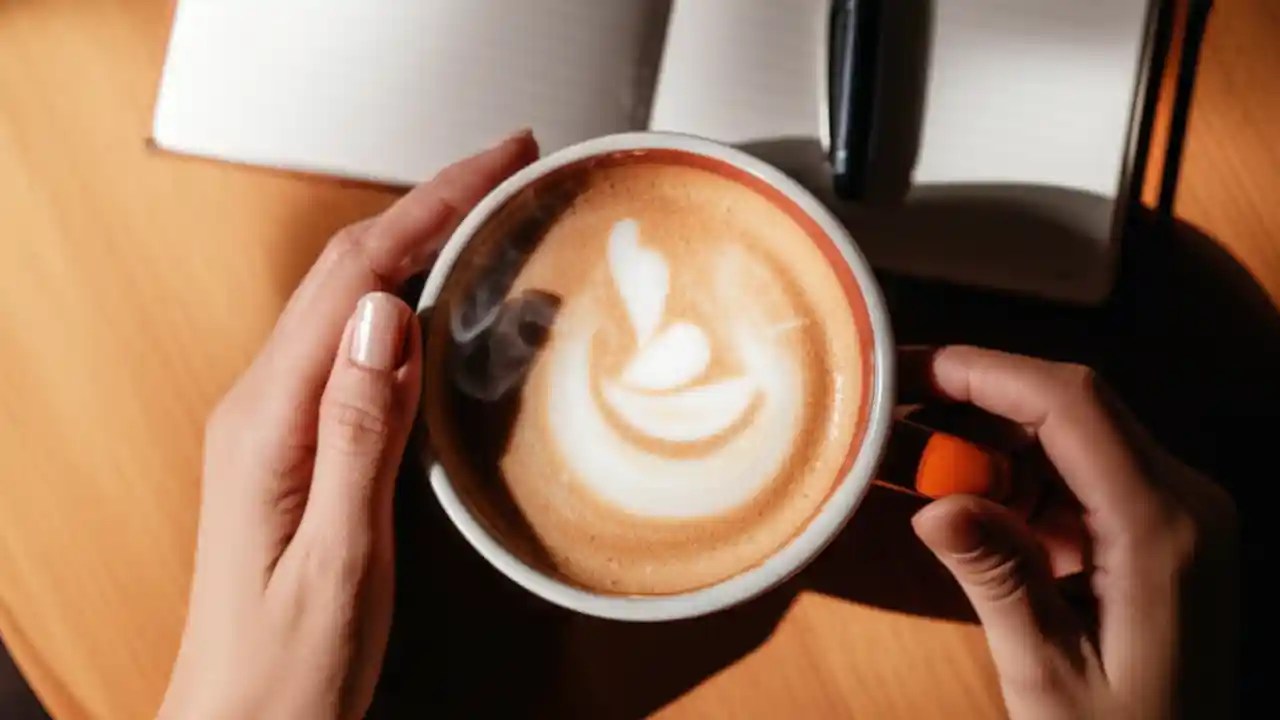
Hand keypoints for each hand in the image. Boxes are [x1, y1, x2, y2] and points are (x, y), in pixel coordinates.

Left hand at [158, 131, 538, 718]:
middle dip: (429, 205)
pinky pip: (348, 344)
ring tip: (486, 211)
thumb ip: (358, 432)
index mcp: (268, 422)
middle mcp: (261, 406)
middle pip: (347, 272)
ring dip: (416, 243)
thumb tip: (382, 317)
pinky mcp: (295, 442)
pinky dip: (401, 298)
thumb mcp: (341, 556)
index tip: (497, 166)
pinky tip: (439, 299)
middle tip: (509, 168)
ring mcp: (273, 421)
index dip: (429, 207)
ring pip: (347, 301)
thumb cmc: (290, 662)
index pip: (354, 279)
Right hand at [911, 347, 1237, 718]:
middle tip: (895, 413)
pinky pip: (1082, 477)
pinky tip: (968, 499)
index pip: (1070, 406)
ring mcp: (1177, 515)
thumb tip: (935, 507)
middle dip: (978, 399)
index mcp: (1160, 530)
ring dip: (992, 439)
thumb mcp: (1052, 678)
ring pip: (1073, 436)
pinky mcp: (1161, 533)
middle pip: (1072, 407)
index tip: (911, 371)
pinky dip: (1019, 478)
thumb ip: (999, 584)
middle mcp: (1182, 503)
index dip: (985, 373)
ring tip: (914, 457)